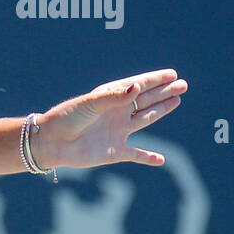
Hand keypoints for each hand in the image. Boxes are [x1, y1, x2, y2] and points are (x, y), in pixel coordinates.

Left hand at [35, 70, 187, 169]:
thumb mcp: (90, 104)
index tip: (172, 74)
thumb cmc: (66, 118)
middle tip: (182, 85)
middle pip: (145, 100)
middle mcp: (115, 113)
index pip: (137, 86)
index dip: (155, 80)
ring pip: (145, 118)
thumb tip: (137, 87)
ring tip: (176, 100)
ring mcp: (116, 132)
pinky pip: (135, 155)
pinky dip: (147, 158)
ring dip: (161, 110)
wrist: (51, 143)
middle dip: (163, 92)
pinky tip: (160, 160)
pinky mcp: (113, 151)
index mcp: (109, 98)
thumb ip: (114, 97)